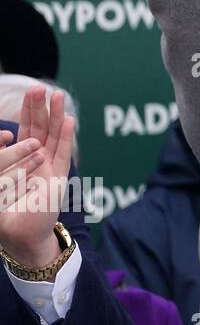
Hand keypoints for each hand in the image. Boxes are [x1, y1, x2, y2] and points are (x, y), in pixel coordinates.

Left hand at [0, 86, 74, 267]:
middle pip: (37, 129)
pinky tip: (68, 119)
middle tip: (38, 87)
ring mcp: (47, 167)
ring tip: (57, 95)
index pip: (18, 134)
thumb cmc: (4, 213)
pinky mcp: (58, 176)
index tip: (6, 129)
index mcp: (17, 160)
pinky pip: (63, 152)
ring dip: (54, 115)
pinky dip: (65, 135)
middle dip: (36, 109)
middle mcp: (33, 160)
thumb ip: (0, 161)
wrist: (19, 237)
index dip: (17, 122)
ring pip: (52, 135)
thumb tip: (4, 136)